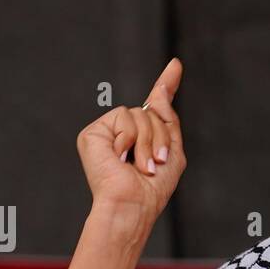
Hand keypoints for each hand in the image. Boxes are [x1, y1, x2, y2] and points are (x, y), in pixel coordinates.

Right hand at [76, 57, 186, 233]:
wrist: (134, 203)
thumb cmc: (153, 188)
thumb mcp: (172, 151)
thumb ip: (167, 119)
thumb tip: (162, 89)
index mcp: (143, 138)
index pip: (154, 107)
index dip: (166, 84)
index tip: (176, 65)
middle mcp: (123, 132)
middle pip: (151, 111)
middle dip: (160, 136)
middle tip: (155, 163)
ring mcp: (106, 132)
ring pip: (138, 114)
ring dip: (148, 142)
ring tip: (141, 165)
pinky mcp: (93, 134)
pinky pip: (123, 118)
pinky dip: (129, 139)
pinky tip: (121, 158)